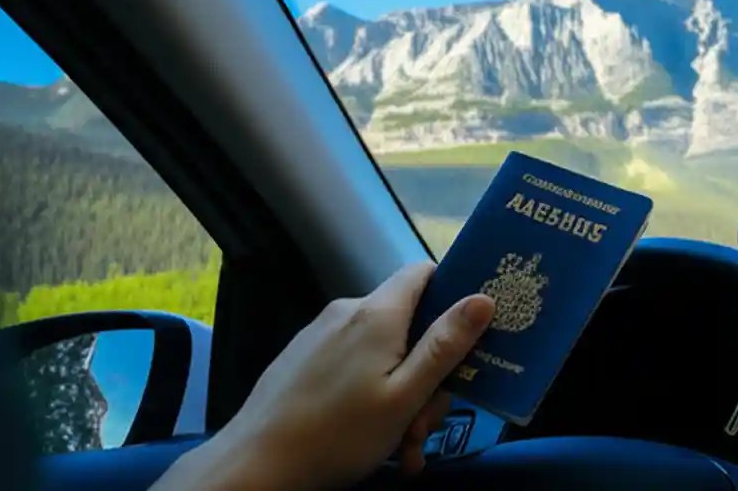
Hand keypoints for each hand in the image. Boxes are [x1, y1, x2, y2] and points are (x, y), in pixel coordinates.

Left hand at [153, 262, 494, 490]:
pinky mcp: (302, 359)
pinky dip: (369, 398)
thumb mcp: (406, 396)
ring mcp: (320, 335)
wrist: (254, 466)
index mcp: (378, 312)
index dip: (451, 294)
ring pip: (380, 354)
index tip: (467, 335)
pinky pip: (351, 367)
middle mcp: (348, 311)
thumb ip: (445, 346)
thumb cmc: (339, 432)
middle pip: (407, 325)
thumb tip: (484, 296)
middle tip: (424, 425)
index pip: (424, 271)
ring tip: (400, 449)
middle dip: (426, 374)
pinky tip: (371, 442)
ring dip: (400, 397)